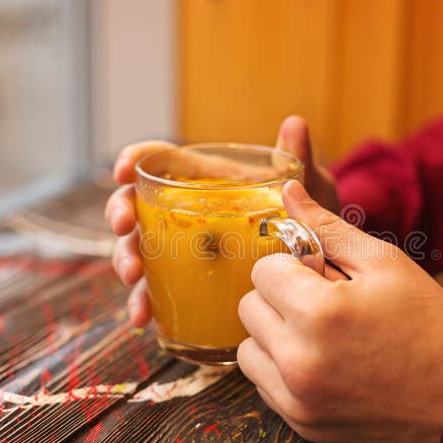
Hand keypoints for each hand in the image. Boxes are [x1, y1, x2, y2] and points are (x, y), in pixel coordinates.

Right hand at [104, 116, 338, 326]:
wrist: (322, 258)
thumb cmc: (310, 213)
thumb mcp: (305, 185)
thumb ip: (296, 159)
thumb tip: (294, 124)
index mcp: (211, 179)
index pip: (163, 161)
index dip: (135, 159)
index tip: (122, 171)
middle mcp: (190, 211)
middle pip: (139, 205)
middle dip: (120, 214)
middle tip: (124, 230)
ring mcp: (187, 248)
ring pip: (140, 249)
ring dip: (127, 261)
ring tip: (134, 279)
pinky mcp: (191, 282)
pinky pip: (158, 291)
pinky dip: (145, 303)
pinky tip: (144, 318)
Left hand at [237, 180, 442, 442]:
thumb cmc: (428, 320)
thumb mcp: (383, 262)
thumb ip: (327, 226)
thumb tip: (288, 191)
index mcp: (318, 313)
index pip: (263, 271)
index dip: (293, 264)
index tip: (322, 274)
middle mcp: (298, 361)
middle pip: (248, 307)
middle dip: (279, 296)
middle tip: (322, 301)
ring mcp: (297, 399)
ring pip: (248, 349)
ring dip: (273, 333)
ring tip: (317, 332)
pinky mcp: (301, 424)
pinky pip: (262, 384)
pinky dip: (281, 367)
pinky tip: (320, 360)